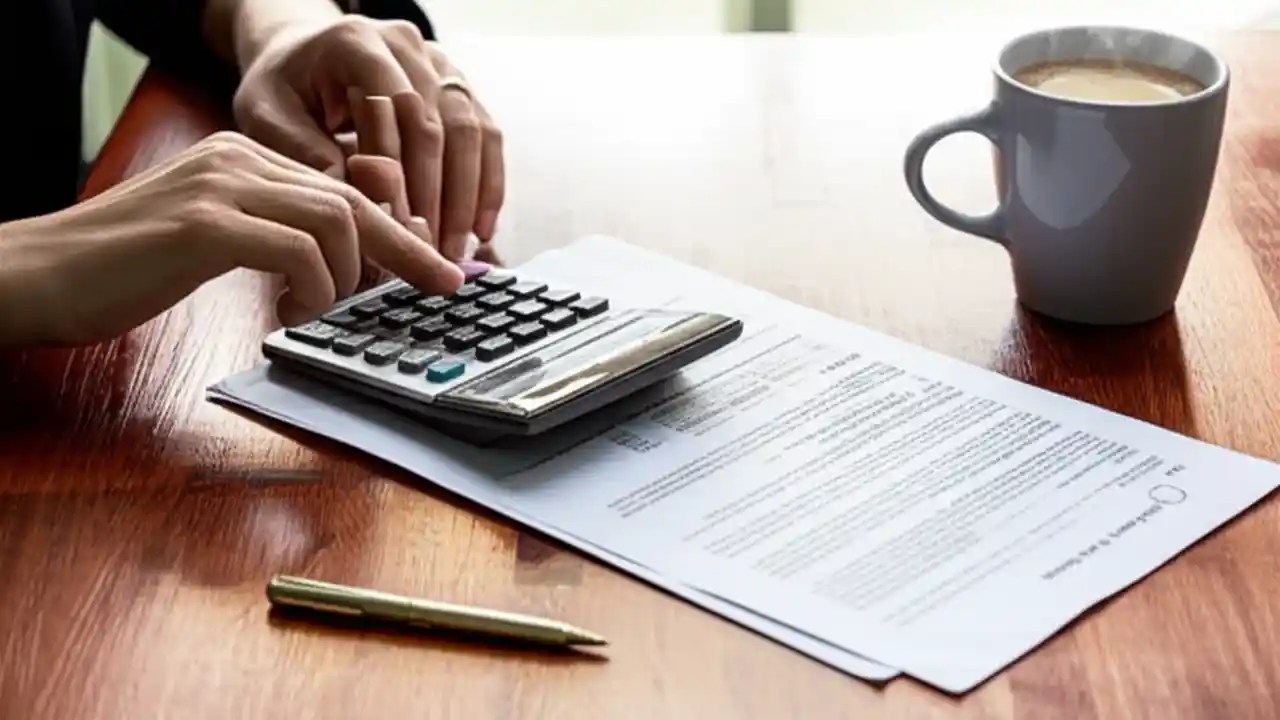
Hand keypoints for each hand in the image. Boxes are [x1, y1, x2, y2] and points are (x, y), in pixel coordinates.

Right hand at [0, 132, 462, 346]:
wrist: (35, 274)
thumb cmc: (121, 269)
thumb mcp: (210, 240)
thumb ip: (270, 236)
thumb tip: (337, 263)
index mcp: (242, 157)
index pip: (342, 189)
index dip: (396, 232)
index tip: (434, 269)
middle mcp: (237, 160)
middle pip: (352, 201)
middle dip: (402, 252)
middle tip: (433, 289)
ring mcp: (222, 187)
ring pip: (335, 222)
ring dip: (347, 279)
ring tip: (320, 310)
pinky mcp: (205, 226)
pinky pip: (298, 251)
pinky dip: (314, 289)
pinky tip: (292, 313)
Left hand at [231, 15, 504, 260]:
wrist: (299, 61)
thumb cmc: (281, 93)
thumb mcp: (269, 120)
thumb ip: (309, 154)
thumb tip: (365, 199)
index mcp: (358, 42)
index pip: (399, 108)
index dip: (407, 172)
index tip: (402, 229)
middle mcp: (408, 45)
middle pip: (442, 122)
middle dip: (440, 196)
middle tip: (432, 252)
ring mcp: (439, 64)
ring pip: (473, 131)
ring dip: (468, 197)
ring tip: (454, 249)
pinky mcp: (458, 88)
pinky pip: (487, 137)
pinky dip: (487, 186)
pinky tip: (481, 229)